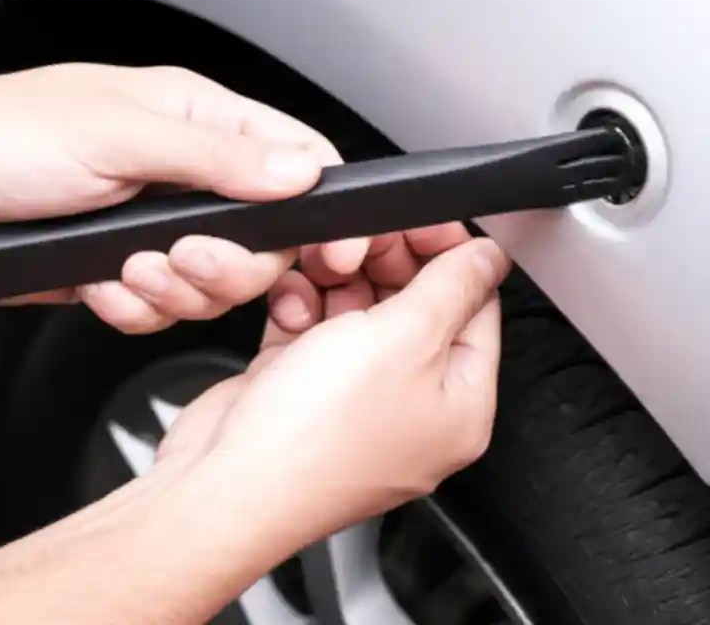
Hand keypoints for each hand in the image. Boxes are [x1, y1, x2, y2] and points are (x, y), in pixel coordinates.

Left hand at [0, 63, 366, 332]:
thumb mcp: (118, 135)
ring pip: (218, 283)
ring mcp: (156, 225)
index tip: (330, 252)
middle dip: (229, 264)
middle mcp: (187, 173)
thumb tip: (300, 170)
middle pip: (265, 239)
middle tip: (185, 257)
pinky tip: (102, 284)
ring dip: (176, 290)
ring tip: (130, 268)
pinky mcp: (125, 270)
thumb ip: (217, 156)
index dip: (322, 205)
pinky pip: (165, 309)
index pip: (297, 156)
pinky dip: (135, 308)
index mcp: (198, 117)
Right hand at [155, 224, 510, 540]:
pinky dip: (302, 306)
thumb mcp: (406, 338)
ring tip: (320, 261)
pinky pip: (314, 330)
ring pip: (361, 313)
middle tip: (362, 237)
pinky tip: (292, 295)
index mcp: (461, 406)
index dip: (450, 257)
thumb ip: (451, 287)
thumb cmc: (315, 436)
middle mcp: (412, 407)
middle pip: (417, 306)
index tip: (421, 222)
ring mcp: (354, 402)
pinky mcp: (301, 392)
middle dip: (386, 263)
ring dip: (339, 280)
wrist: (222, 485)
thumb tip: (487, 258)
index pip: (476, 309)